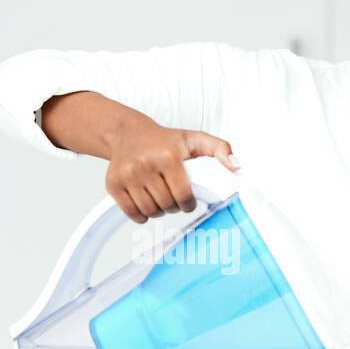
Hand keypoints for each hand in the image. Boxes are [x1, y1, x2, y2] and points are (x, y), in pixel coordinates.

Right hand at [105, 121, 240, 222]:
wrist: (128, 133)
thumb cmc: (165, 140)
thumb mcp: (195, 139)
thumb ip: (220, 149)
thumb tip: (236, 167)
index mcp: (167, 156)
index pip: (183, 196)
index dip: (188, 204)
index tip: (188, 201)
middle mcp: (144, 165)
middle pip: (166, 205)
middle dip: (173, 207)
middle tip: (174, 198)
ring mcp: (126, 175)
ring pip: (149, 211)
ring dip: (158, 211)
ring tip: (161, 200)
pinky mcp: (113, 184)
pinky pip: (131, 213)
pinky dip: (141, 215)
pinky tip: (146, 204)